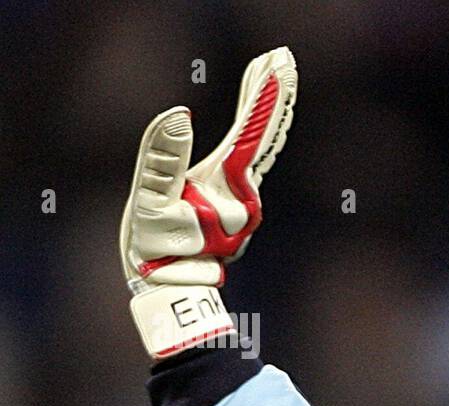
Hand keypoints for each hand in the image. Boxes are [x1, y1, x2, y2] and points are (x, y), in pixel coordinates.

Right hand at [120, 46, 297, 358]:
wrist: (173, 292)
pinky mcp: (234, 204)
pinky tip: (259, 124)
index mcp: (224, 184)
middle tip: (284, 57)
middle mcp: (243, 190)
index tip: (277, 62)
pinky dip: (258, 133)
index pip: (251, 130)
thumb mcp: (151, 204)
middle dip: (274, 92)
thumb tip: (178, 113)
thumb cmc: (158, 251)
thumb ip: (161, 157)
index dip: (263, 94)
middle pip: (265, 132)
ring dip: (268, 107)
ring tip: (274, 71)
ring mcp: (242, 198)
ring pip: (262, 144)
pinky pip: (252, 160)